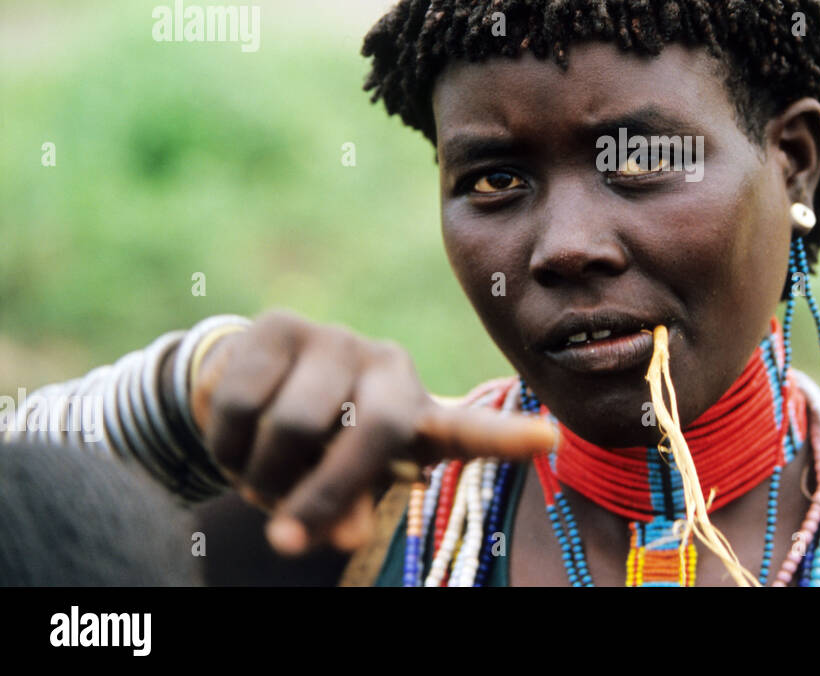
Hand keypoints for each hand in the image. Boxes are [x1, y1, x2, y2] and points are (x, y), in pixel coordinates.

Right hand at [189, 308, 553, 556]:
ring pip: (292, 426)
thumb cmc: (309, 450)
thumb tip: (344, 535)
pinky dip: (224, 443)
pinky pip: (242, 403)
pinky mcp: (281, 324)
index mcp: (416, 413)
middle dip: (322, 494)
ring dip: (260, 472)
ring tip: (258, 473)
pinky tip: (232, 435)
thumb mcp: (336, 484)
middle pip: (371, 434)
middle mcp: (388, 368)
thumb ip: (348, 507)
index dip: (505, 438)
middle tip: (285, 540)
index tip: (548, 440)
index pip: (468, 429)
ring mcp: (338, 339)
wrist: (242, 389)